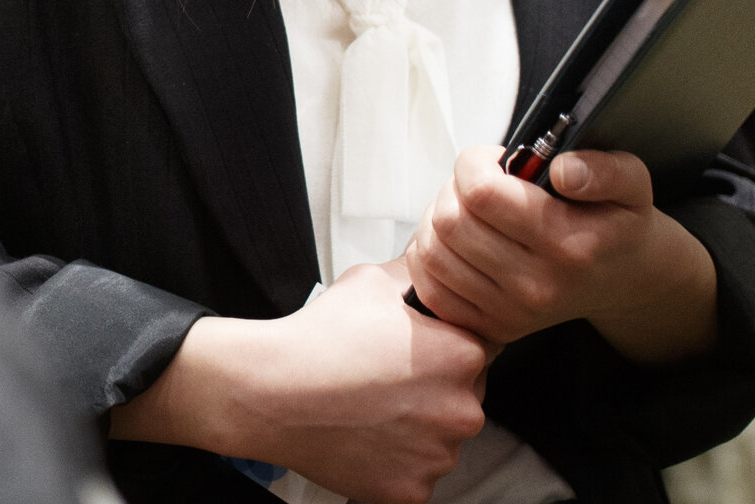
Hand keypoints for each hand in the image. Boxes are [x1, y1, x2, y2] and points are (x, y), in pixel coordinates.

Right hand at [109, 258, 490, 503]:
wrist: (272, 391)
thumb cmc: (320, 338)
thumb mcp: (375, 281)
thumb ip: (420, 278)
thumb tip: (438, 273)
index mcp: (462, 355)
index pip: (481, 348)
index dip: (446, 345)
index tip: (417, 349)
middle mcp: (462, 409)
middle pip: (465, 396)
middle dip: (435, 387)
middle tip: (386, 377)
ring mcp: (437, 456)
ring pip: (441, 438)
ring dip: (417, 426)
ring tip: (370, 406)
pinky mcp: (411, 491)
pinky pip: (415, 473)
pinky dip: (394, 460)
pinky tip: (364, 434)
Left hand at [404, 147, 718, 365]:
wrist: (624, 278)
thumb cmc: (617, 223)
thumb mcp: (631, 182)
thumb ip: (603, 170)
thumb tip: (562, 171)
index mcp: (569, 244)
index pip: (482, 193)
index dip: (474, 164)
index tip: (491, 161)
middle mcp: (538, 286)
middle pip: (451, 222)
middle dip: (454, 189)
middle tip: (479, 184)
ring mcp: (512, 312)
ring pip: (434, 252)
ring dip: (438, 219)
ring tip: (468, 210)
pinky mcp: (492, 328)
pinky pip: (432, 288)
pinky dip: (432, 257)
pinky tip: (457, 240)